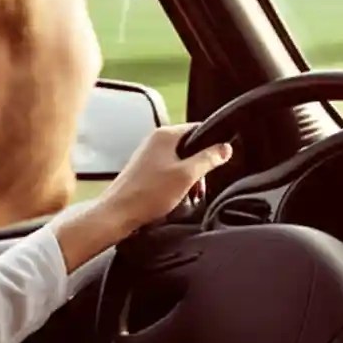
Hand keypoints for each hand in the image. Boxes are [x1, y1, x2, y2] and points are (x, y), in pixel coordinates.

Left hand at [98, 124, 233, 231]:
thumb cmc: (148, 194)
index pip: (198, 128)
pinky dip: (176, 183)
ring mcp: (148, 156)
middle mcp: (155, 141)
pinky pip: (169, 172)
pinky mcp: (144, 171)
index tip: (218, 160)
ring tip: (189, 195)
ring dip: (189, 178)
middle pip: (190, 147)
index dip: (211, 144)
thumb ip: (209, 159)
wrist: (117, 214)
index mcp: (165, 135)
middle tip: (200, 186)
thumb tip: (225, 148)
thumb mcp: (187, 175)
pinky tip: (176, 198)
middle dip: (200, 167)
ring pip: (180, 161)